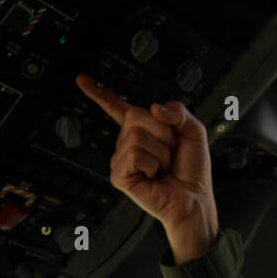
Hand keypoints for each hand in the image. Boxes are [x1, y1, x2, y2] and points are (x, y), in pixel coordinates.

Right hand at [74, 73, 217, 263]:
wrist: (193, 198)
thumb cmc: (192, 170)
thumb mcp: (194, 131)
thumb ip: (178, 111)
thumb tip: (154, 108)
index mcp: (144, 129)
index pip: (118, 107)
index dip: (100, 93)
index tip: (83, 79)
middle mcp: (129, 142)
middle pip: (135, 115)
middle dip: (162, 132)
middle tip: (169, 151)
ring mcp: (122, 158)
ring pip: (136, 136)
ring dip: (160, 152)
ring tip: (163, 166)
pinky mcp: (119, 175)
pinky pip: (133, 154)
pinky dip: (151, 164)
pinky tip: (152, 175)